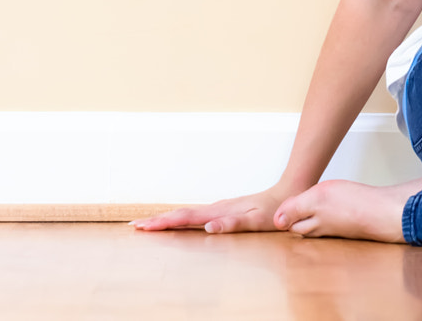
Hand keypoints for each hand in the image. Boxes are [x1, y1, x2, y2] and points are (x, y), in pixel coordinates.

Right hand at [132, 185, 297, 234]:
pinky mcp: (223, 211)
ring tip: (149, 224)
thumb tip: (208, 228)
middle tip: (135, 226)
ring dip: (166, 219)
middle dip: (157, 221)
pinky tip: (178, 222)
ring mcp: (218, 209)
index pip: (184, 218)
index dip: (163, 223)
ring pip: (186, 214)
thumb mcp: (254, 220)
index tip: (143, 227)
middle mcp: (215, 209)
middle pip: (180, 215)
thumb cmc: (272, 211)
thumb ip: (231, 224)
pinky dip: (181, 220)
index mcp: (217, 212)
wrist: (287, 194)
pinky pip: (196, 216)